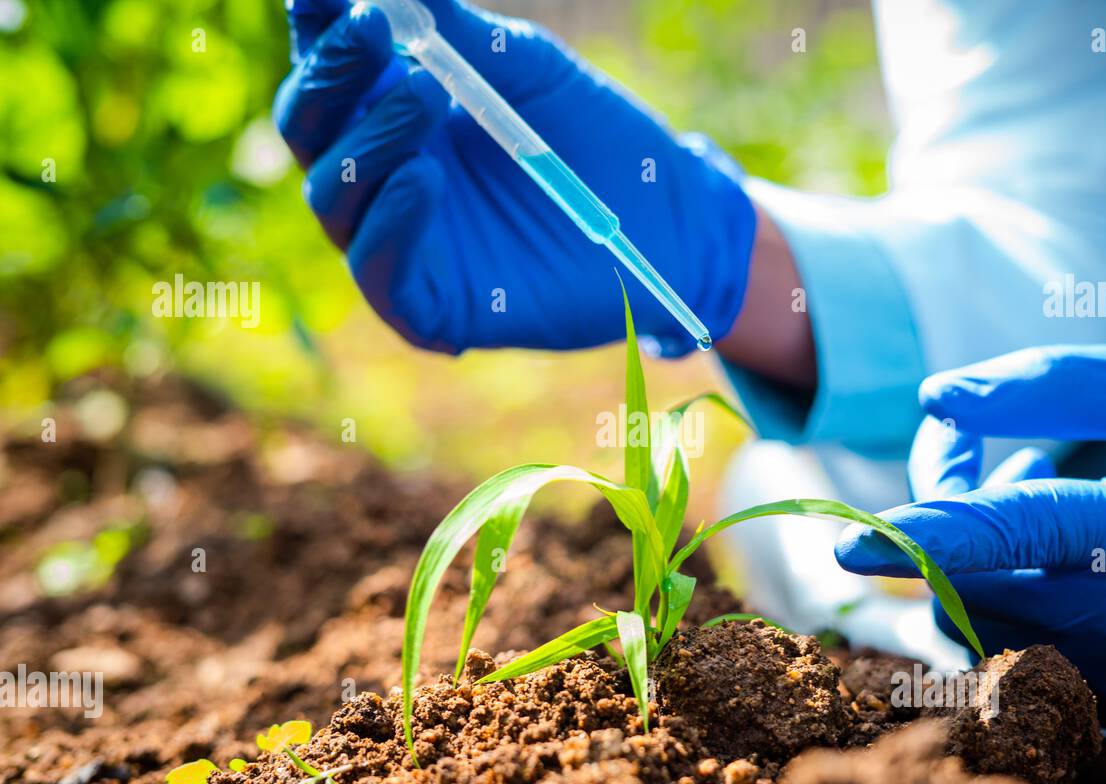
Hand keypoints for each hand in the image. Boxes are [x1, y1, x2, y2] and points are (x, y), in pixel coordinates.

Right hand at [274, 0, 755, 354]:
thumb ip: (458, 35)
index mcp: (393, 108)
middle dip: (332, 75)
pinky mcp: (430, 307)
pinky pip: (381, 273)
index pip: (329, 65)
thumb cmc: (596, 138)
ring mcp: (402, 243)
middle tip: (372, 29)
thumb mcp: (527, 70)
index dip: (317, 25)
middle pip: (312, 130)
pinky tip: (422, 177)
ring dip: (368, 142)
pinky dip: (390, 225)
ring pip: (336, 198)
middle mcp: (381, 175)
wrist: (668, 219)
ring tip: (424, 97)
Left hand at [835, 343, 1105, 719]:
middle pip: (981, 579)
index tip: (850, 540)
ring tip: (1033, 490)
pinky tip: (1044, 557)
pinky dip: (995, 598)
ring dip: (969, 554)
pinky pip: (1007, 655)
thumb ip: (1049, 380)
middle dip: (941, 514)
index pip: (1032, 531)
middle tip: (976, 452)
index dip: (936, 531)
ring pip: (981, 621)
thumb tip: (933, 401)